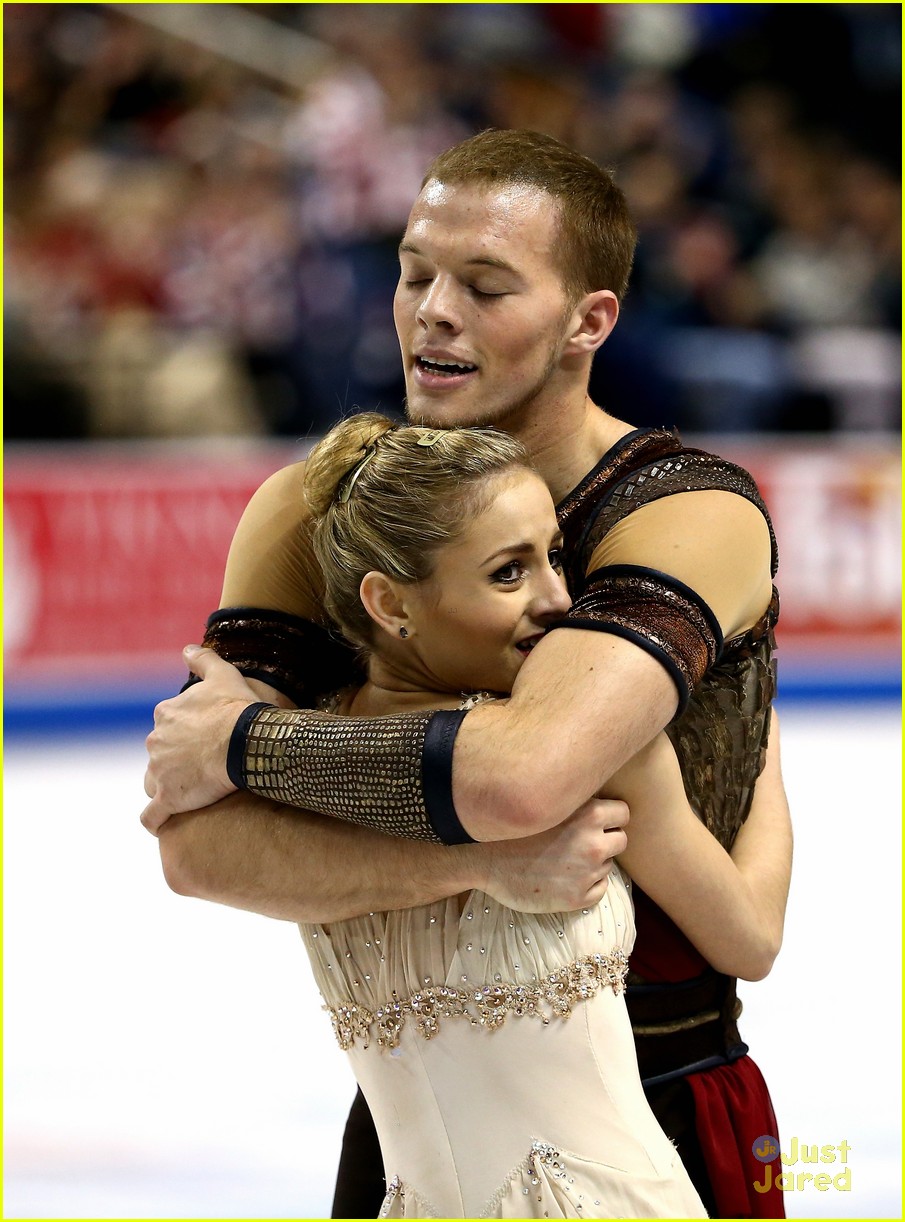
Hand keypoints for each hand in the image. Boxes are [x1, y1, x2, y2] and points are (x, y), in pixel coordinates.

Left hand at [142, 645, 260, 834]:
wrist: (244, 742)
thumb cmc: (236, 708)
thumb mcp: (223, 674)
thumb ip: (203, 659)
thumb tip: (187, 648)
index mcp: (166, 714)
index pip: (168, 726)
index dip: (186, 734)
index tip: (206, 740)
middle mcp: (155, 741)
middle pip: (161, 754)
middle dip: (176, 761)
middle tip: (206, 766)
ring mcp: (159, 771)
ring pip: (155, 782)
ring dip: (167, 787)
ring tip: (192, 792)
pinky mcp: (167, 798)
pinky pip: (152, 816)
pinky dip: (156, 821)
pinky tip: (163, 824)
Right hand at [475, 798, 628, 913]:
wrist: (482, 858)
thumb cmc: (513, 825)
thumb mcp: (549, 802)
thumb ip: (577, 801)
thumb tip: (601, 798)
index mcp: (588, 814)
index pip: (623, 813)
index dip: (609, 817)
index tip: (595, 820)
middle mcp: (593, 843)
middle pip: (621, 840)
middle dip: (605, 840)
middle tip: (579, 842)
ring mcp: (587, 873)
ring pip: (607, 865)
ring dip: (592, 863)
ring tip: (562, 859)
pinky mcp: (578, 898)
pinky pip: (598, 889)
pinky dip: (586, 885)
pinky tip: (562, 878)